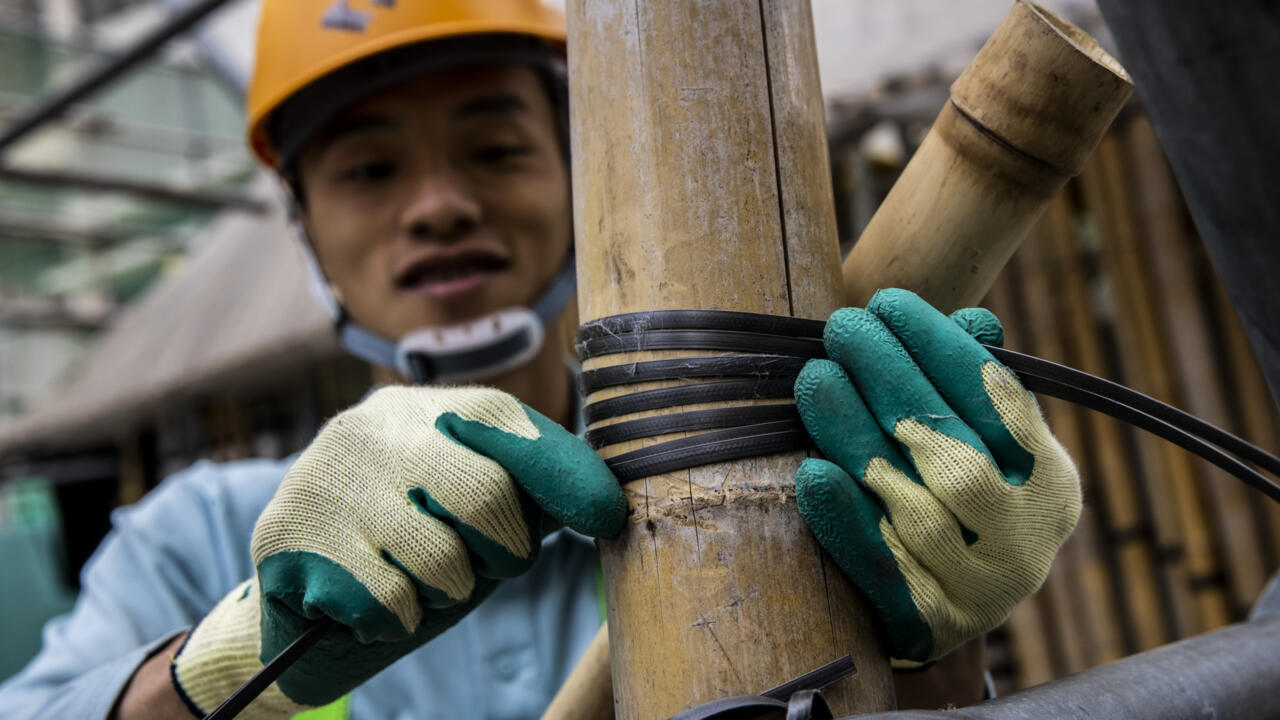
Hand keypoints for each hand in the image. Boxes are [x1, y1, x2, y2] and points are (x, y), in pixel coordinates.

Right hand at [172, 386, 624, 716]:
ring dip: (447, 593)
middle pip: (483, 492)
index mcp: (421, 410)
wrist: (302, 600)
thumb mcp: (473, 512)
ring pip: (439, 557)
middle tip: (488, 568)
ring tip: (420, 585)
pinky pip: (388, 601)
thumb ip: (530, 493)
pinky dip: (398, 621)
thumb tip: (607, 501)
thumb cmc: (409, 550)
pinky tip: (374, 605)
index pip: (501, 421)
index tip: (604, 517)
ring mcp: (325, 479)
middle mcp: (369, 429)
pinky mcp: (288, 539)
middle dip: (504, 551)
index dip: (559, 471)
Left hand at [794, 289, 1079, 664]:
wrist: (946, 617)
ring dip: (859, 437)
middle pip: (954, 451)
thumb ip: (975, 390)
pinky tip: (814, 473)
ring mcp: (979, 591)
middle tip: (842, 329)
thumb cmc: (957, 505)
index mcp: (1049, 481)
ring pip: (914, 507)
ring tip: (815, 379)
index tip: (888, 303)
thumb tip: (972, 321)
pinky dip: (849, 521)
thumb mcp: (985, 448)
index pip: (998, 402)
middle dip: (892, 380)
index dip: (939, 348)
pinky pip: (884, 570)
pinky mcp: (926, 627)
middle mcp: (1024, 539)